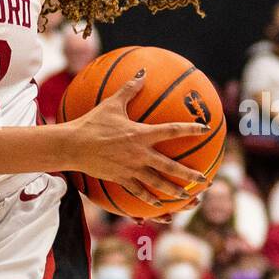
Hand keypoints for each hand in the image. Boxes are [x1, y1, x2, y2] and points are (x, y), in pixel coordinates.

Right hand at [61, 75, 211, 209]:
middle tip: (205, 180)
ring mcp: (131, 168)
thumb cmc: (91, 122)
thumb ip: (129, 89)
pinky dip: (149, 199)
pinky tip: (158, 205)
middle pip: (171, 167)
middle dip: (189, 175)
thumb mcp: (111, 103)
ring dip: (174, 191)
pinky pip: (138, 191)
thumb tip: (142, 73)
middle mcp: (140, 154)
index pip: (172, 130)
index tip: (205, 129)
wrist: (73, 145)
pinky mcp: (120, 178)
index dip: (190, 129)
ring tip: (187, 198)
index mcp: (141, 134)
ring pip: (157, 183)